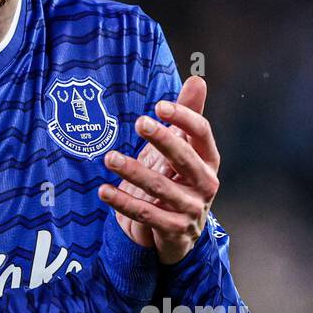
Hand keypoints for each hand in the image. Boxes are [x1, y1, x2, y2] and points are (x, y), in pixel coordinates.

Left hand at [98, 76, 220, 264]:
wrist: (179, 233)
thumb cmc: (177, 180)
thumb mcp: (182, 149)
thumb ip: (187, 115)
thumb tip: (196, 78)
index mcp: (209, 160)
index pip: (202, 134)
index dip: (184, 118)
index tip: (160, 106)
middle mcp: (205, 184)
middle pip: (184, 159)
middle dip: (162, 140)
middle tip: (139, 123)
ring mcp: (191, 209)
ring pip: (161, 188)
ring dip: (134, 172)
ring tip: (109, 158)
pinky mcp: (174, 230)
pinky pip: (146, 215)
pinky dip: (123, 203)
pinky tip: (103, 191)